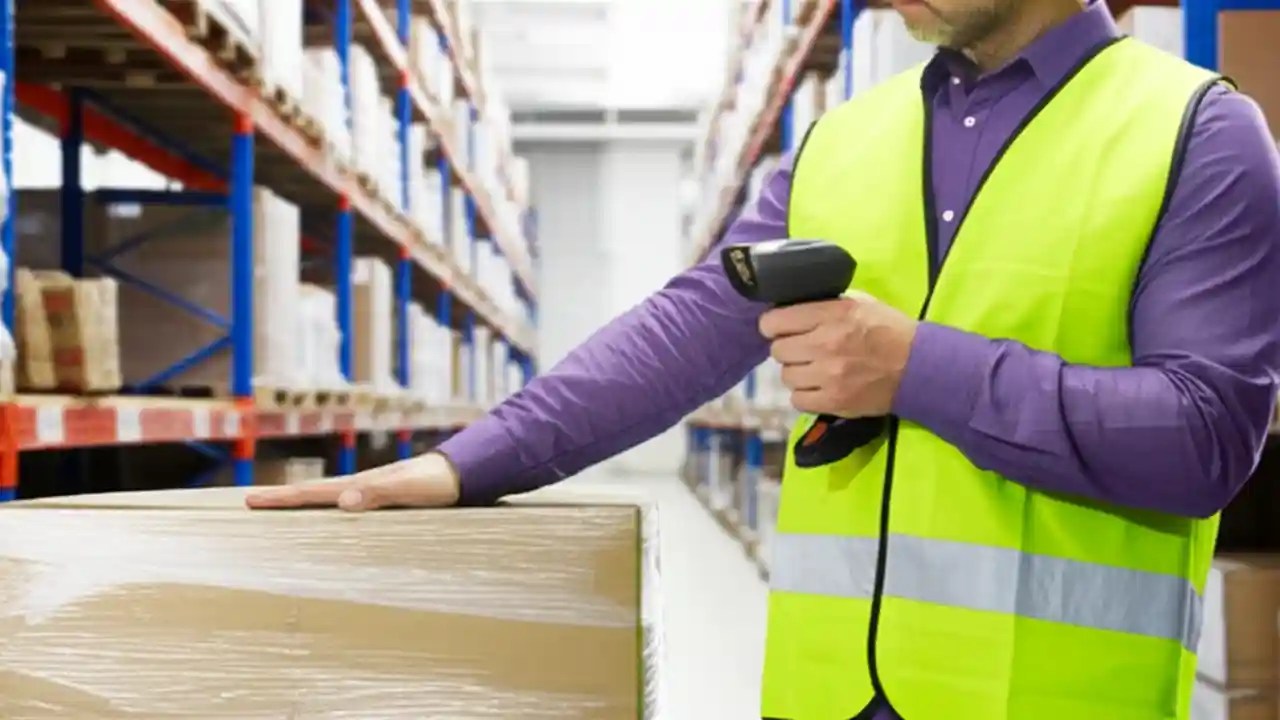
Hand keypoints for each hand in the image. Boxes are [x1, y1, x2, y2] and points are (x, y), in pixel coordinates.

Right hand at [244, 452, 460, 510]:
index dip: (281, 498)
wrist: (463, 473)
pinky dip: (326, 511)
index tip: (250, 501)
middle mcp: (361, 488)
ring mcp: (371, 493)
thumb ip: (379, 493)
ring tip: (276, 511)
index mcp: (360, 485)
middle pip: (313, 494)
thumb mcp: (409, 488)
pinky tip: (325, 519)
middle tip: (249, 504)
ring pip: (327, 500)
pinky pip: (345, 508)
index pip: (313, 492)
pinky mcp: (383, 501)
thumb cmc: (437, 482)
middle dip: (281, 500)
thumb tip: (343, 502)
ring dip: (301, 505)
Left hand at [759, 292, 917, 417]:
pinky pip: (797, 401)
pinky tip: (818, 387)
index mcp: (831, 315)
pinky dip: (805, 395)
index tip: (777, 329)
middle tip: (802, 350)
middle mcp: (825, 344)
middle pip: (778, 351)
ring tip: (813, 369)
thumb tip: (793, 307)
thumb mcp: (859, 303)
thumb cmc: (889, 330)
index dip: (772, 325)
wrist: (919, 366)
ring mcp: (829, 376)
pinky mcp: (834, 401)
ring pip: (786, 377)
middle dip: (787, 349)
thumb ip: (825, 304)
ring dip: (797, 373)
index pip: (776, 321)